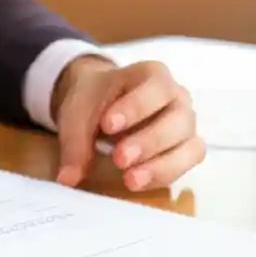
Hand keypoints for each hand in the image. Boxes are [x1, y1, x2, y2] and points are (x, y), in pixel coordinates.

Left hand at [52, 57, 204, 191]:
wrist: (101, 103)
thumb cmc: (95, 101)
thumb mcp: (78, 115)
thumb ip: (75, 144)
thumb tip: (67, 179)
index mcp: (153, 75)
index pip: (155, 87)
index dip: (135, 106)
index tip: (107, 124)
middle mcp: (177, 97)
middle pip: (177, 119)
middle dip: (148, 142)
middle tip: (119, 159)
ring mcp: (186, 124)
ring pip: (188, 145)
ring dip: (161, 165)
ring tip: (130, 179)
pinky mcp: (186, 148)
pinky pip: (186, 163)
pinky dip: (165, 174)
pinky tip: (139, 182)